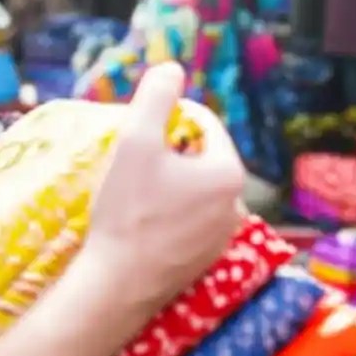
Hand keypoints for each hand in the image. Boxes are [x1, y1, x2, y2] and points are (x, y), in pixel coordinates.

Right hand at [83, 62, 245, 315]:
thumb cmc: (127, 211)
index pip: (204, 124)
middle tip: (132, 159)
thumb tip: (172, 68)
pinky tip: (142, 220)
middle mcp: (238, 205)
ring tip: (134, 189)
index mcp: (229, 172)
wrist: (116, 287)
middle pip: (202, 158)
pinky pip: (191, 221)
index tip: (138, 125)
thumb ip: (156, 98)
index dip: (169, 117)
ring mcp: (224, 237)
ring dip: (171, 183)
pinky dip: (170, 213)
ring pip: (196, 191)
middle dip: (170, 152)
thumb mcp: (135, 141)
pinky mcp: (206, 261)